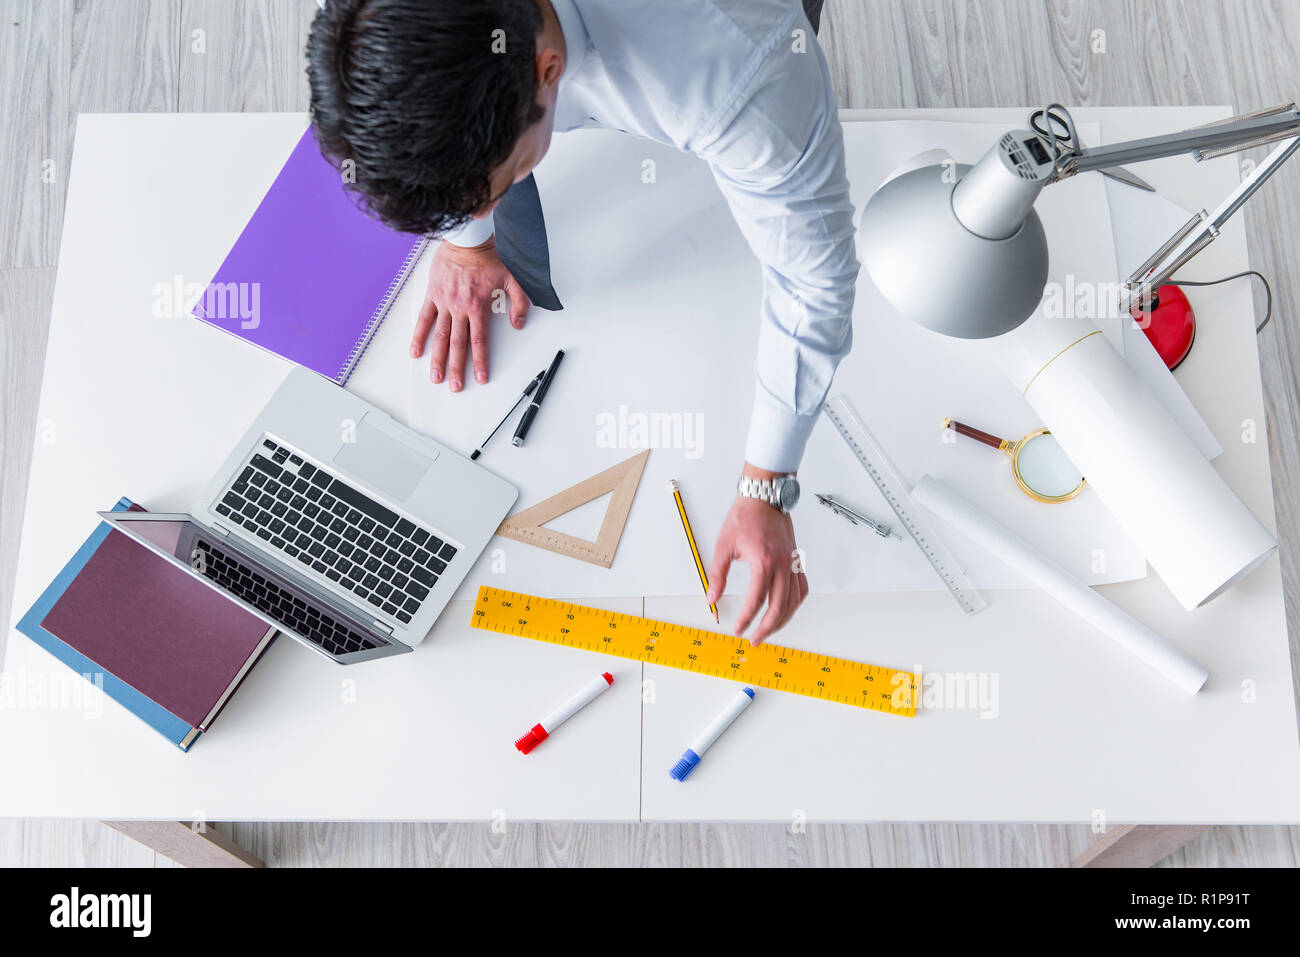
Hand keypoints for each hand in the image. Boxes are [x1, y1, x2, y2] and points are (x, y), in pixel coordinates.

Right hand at [410, 236, 529, 390]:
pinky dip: (419, 335)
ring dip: (437, 358)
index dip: (480, 362)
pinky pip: (424, 318)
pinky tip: (415, 351)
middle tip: (455, 385)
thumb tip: (518, 324)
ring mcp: (444, 303)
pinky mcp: (432, 296)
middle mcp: (459, 308)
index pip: (480, 341)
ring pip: (440, 336)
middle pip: (458, 345)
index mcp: (478, 307)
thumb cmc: (486, 257)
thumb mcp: (512, 280)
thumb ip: (519, 304)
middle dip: (457, 368)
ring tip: (435, 375)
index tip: (480, 377)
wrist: (466, 240)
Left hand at [706, 484, 807, 645]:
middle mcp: (782, 564)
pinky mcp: (796, 560)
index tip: (738, 630)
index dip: (747, 619)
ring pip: (794, 601)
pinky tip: (786, 611)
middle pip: (780, 607)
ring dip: (783, 620)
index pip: (756, 600)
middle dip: (766, 628)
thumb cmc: (744, 516)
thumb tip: (712, 598)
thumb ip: (717, 575)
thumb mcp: (723, 546)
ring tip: (768, 631)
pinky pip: (802, 588)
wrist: (764, 497)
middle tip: (754, 640)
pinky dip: (796, 603)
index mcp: (763, 561)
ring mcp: (792, 563)